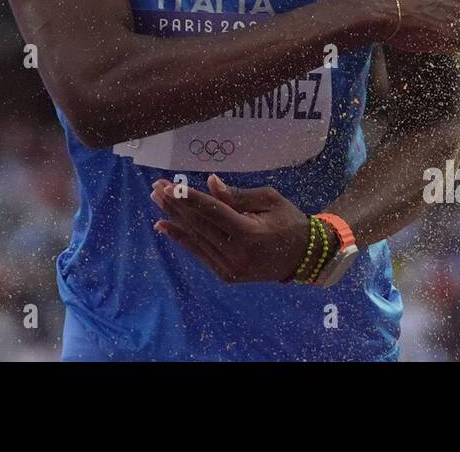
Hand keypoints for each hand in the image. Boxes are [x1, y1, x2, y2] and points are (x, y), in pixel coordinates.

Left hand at [150, 175, 307, 283]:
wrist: (303, 257)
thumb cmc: (288, 221)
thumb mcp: (269, 200)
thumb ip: (237, 195)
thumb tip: (210, 184)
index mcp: (250, 234)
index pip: (212, 212)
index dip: (189, 198)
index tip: (169, 186)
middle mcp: (237, 254)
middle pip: (199, 225)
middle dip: (176, 204)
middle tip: (156, 187)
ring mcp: (230, 268)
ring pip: (196, 238)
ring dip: (174, 218)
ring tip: (156, 200)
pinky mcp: (226, 275)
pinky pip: (200, 253)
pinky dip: (181, 239)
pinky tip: (165, 225)